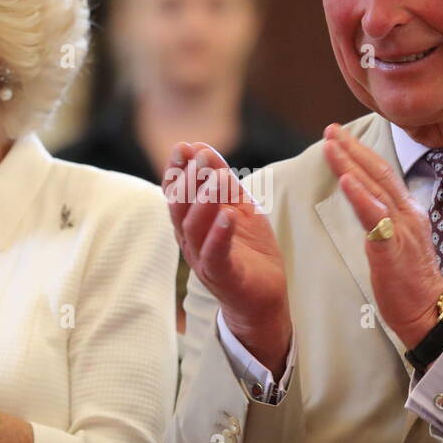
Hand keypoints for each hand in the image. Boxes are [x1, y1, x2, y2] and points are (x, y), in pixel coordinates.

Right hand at [164, 142, 291, 374]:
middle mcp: (191, 241)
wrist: (265, 295)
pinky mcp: (223, 277)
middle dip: (189, 180)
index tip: (183, 147)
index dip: (178, 170)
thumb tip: (200, 146)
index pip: (176, 193)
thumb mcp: (237, 206)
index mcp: (191, 223)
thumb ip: (222, 180)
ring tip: (216, 179)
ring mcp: (204, 260)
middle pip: (181, 208)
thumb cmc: (248, 250)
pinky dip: (219, 235)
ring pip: (194, 230)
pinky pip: (216, 255)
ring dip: (203, 202)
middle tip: (200, 157)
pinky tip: (227, 216)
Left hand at [322, 123, 442, 349]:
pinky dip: (361, 197)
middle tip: (330, 129)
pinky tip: (347, 181)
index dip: (361, 153)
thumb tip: (365, 201)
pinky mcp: (393, 249)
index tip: (340, 136)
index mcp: (408, 211)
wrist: (428, 311)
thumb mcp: (397, 240)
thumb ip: (383, 218)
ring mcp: (402, 229)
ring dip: (351, 164)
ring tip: (331, 145)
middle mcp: (407, 213)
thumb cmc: (408, 280)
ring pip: (375, 189)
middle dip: (352, 148)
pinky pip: (376, 219)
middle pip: (378, 172)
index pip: (382, 173)